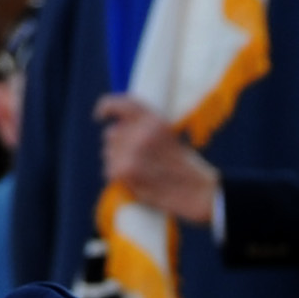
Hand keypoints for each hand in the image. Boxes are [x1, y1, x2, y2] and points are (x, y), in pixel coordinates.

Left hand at [95, 96, 219, 224]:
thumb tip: (117, 128)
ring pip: (108, 152)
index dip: (107, 107)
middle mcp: (140, 133)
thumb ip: (144, 128)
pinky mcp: (123, 171)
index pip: (122, 105)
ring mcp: (129, 153)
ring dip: (119, 160)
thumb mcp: (169, 137)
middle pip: (111, 133)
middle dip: (119, 144)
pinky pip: (109, 170)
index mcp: (154, 121)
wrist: (198, 192)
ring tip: (142, 171)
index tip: (101, 115)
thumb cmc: (186, 167)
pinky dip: (120, 176)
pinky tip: (138, 181)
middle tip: (138, 158)